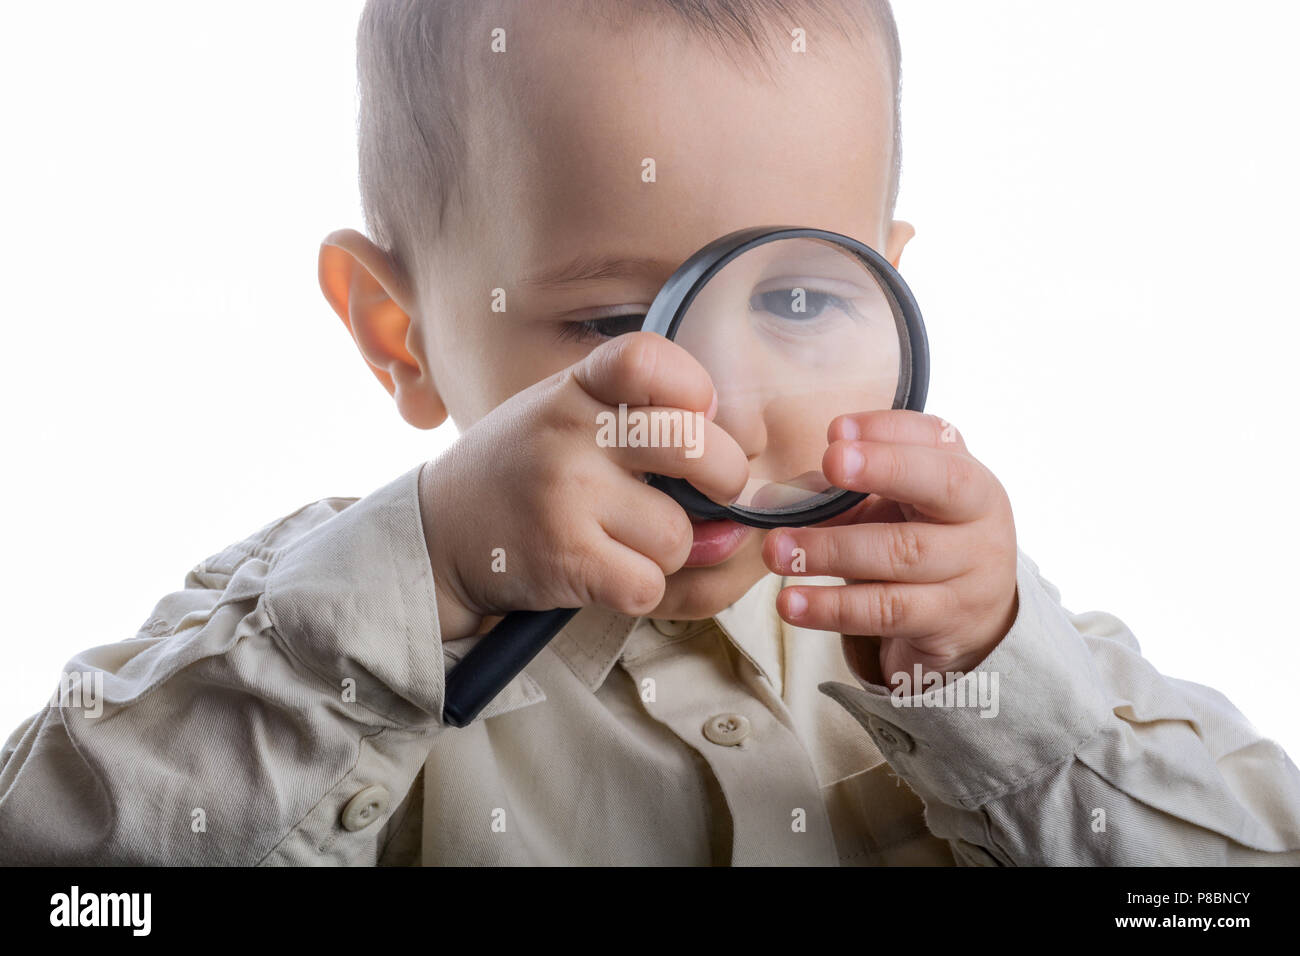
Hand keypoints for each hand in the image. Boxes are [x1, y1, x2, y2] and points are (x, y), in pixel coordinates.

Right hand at [418, 332, 748, 641]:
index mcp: (574, 388)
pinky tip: (606, 573)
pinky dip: (638, 590)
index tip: (697, 415)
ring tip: (623, 540)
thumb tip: (745, 485)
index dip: (694, 388)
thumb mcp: (568, 416)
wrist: (439, 533)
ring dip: (667, 551)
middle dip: (724, 479)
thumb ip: (648, 427)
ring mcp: (564, 497)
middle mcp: (568, 434)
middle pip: (696, 447)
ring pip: (678, 534)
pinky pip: (648, 584)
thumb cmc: (526, 472)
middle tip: (711, 493)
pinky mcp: (563, 559)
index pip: (648, 359)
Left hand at [760, 410, 1018, 687]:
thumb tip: (779, 499)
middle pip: (941, 485)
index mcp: (967, 476)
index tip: (836, 430)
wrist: (977, 623)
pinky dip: (831, 607)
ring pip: (902, 553)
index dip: (887, 429)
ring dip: (831, 549)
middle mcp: (980, 518)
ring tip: (776, 550)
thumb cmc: (922, 548)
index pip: (936, 437)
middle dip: (883, 468)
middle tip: (829, 462)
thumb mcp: (895, 513)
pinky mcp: (947, 622)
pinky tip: (791, 604)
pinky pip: (885, 610)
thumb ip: (847, 498)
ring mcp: (971, 573)